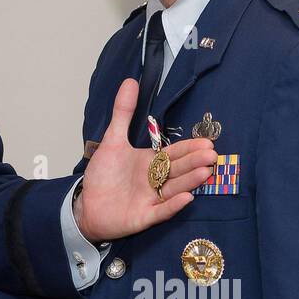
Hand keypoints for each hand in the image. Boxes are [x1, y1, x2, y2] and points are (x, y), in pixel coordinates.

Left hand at [74, 78, 217, 241]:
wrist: (86, 205)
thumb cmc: (103, 175)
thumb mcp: (113, 140)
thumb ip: (123, 112)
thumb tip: (130, 81)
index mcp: (151, 163)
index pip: (175, 154)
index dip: (189, 148)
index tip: (207, 141)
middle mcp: (155, 181)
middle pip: (178, 170)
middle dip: (194, 162)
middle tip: (211, 154)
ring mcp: (152, 199)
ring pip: (174, 189)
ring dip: (189, 181)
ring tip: (204, 172)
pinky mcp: (144, 217)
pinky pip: (161, 211)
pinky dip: (173, 205)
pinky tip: (186, 198)